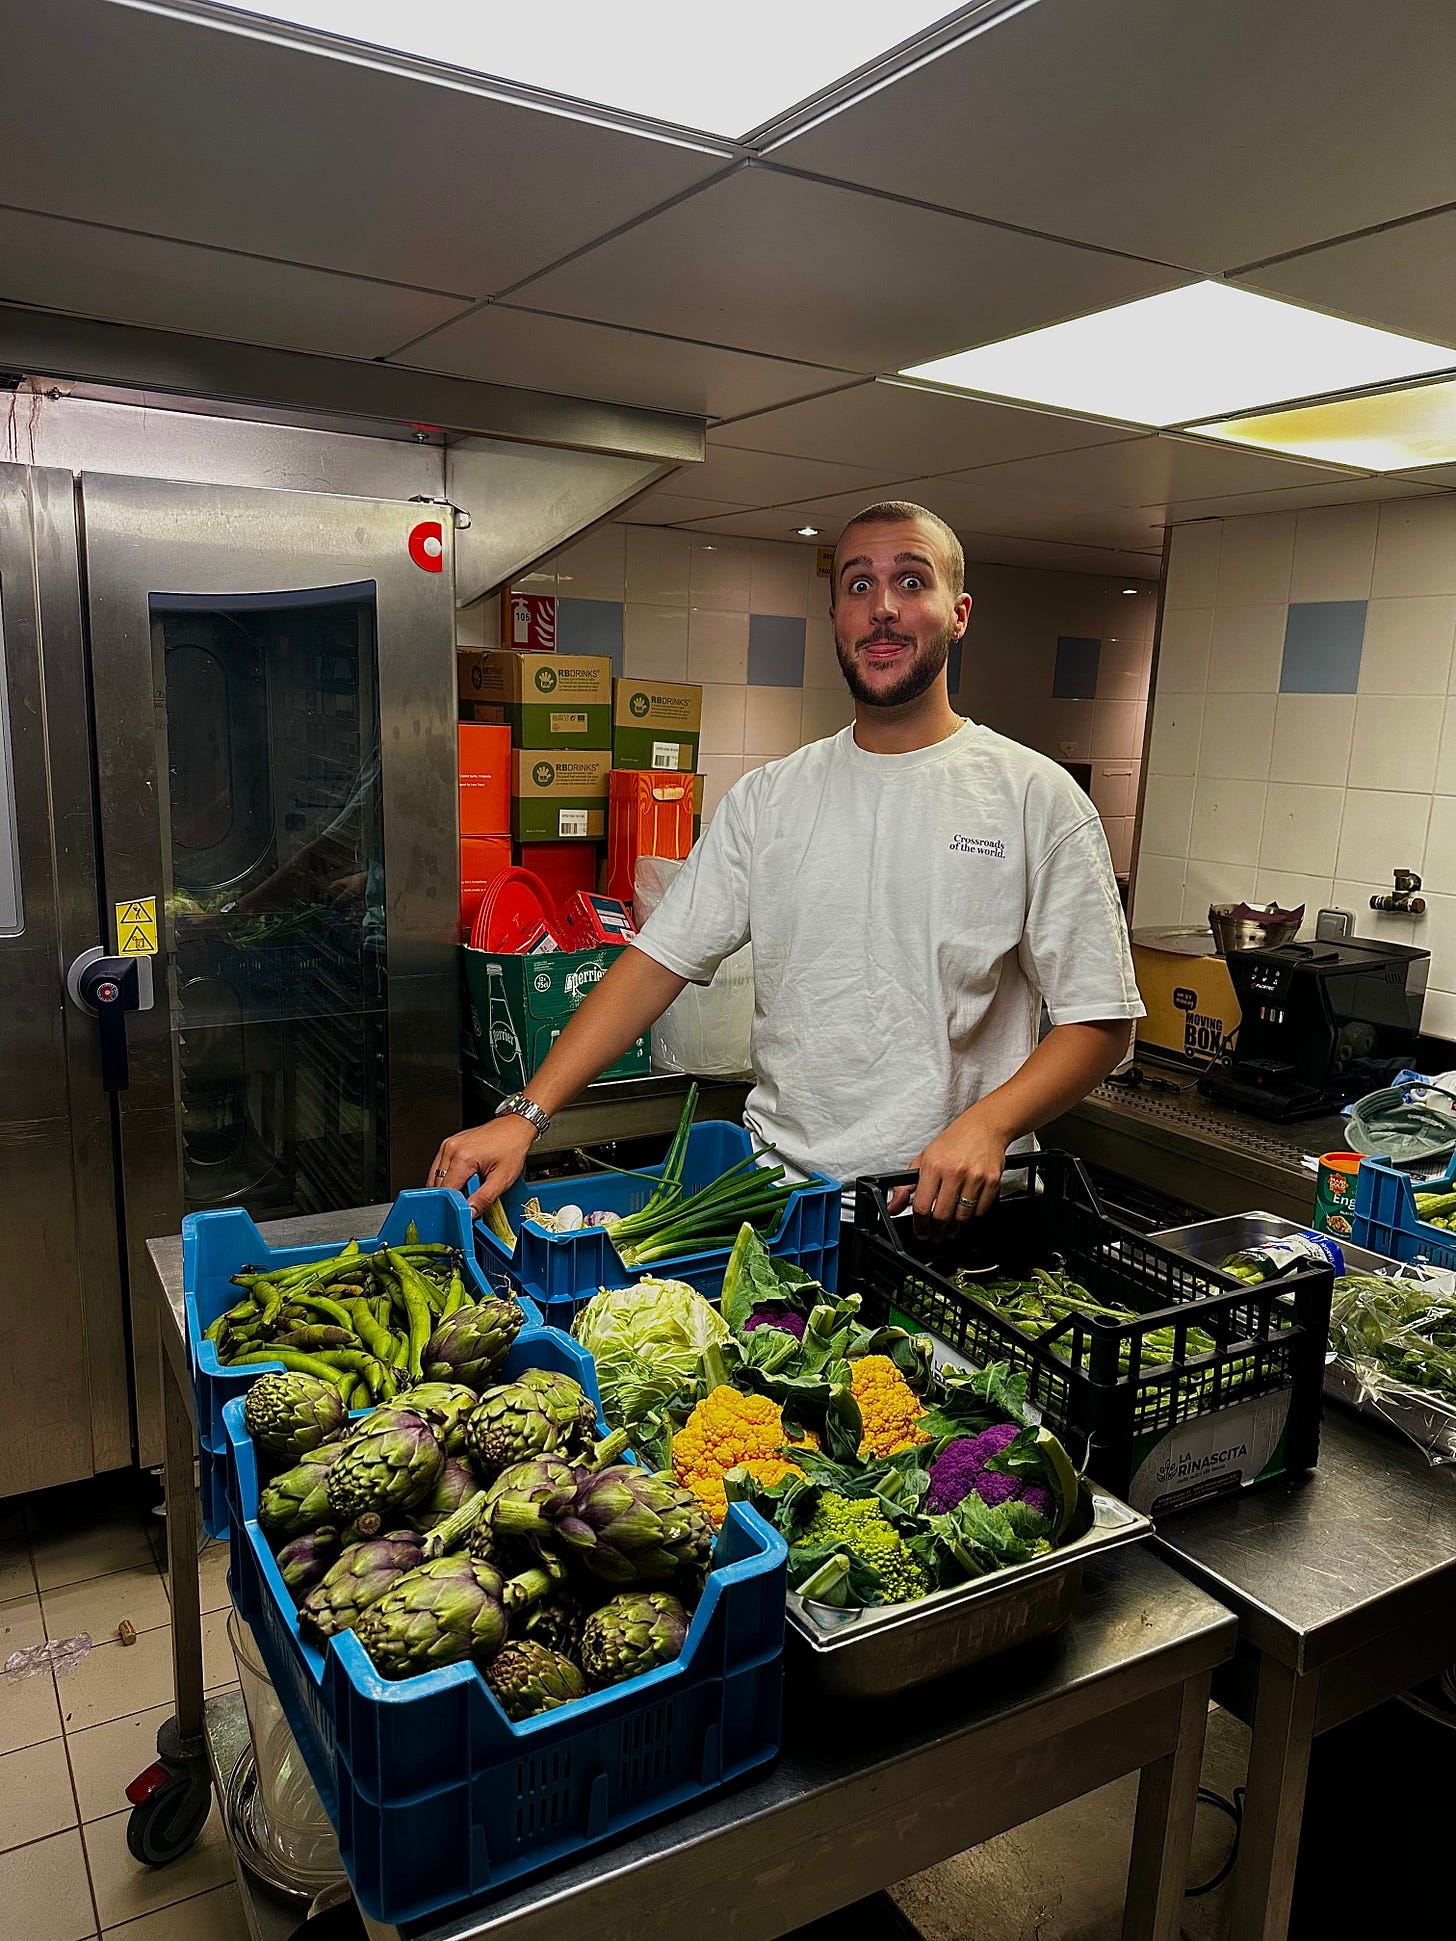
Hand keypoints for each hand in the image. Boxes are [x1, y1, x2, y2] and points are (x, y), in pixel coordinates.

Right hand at [429, 1117, 535, 1214]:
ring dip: (449, 1187)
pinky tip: (465, 1177)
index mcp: (463, 1157)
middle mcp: (451, 1149)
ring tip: (470, 1184)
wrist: (514, 1127)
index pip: (447, 1191)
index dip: (454, 1205)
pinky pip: (439, 1168)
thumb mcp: (503, 1179)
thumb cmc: (511, 1147)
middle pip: (438, 1185)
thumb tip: (469, 1213)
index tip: (464, 1211)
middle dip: (452, 1196)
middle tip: (471, 1196)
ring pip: (435, 1178)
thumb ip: (484, 1199)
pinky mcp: (448, 1145)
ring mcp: (448, 1145)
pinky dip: (448, 1178)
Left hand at [888, 1109, 1009, 1233]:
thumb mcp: (924, 1159)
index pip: (923, 1206)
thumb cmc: (954, 1142)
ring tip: (950, 1227)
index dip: (920, 1225)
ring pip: (962, 1217)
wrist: (984, 1127)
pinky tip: (967, 1211)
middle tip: (936, 1235)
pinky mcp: (992, 1181)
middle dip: (937, 1231)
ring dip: (954, 1227)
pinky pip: (980, 1211)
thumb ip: (906, 1186)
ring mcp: (975, 1177)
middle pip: (942, 1216)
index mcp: (934, 1166)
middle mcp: (954, 1172)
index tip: (921, 1231)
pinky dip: (972, 1215)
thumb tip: (894, 1207)